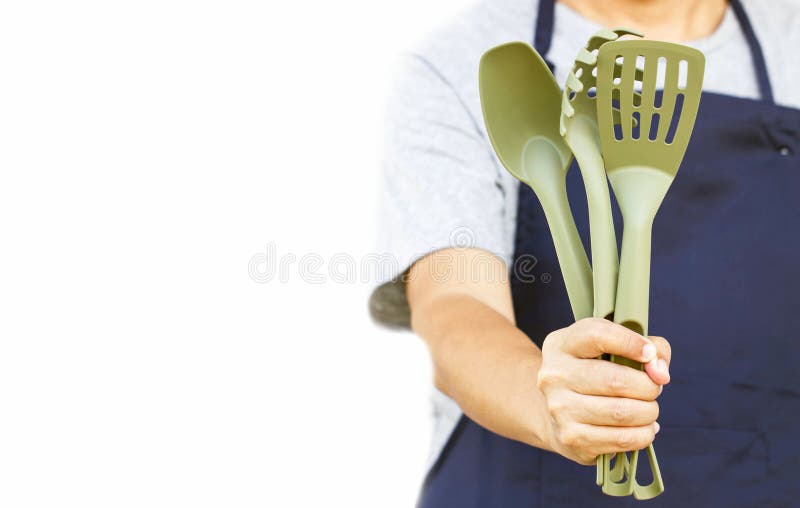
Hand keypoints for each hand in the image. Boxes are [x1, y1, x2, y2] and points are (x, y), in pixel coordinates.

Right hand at [537, 318, 670, 464]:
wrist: (556, 412)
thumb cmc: (594, 372)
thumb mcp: (613, 347)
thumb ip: (649, 348)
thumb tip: (660, 374)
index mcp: (562, 345)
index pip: (597, 335)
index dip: (630, 342)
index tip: (649, 353)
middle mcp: (555, 375)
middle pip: (616, 380)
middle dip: (648, 387)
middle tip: (654, 389)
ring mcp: (560, 409)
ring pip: (622, 413)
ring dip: (649, 412)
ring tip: (648, 410)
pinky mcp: (572, 438)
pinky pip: (622, 439)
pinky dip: (644, 434)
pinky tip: (643, 428)